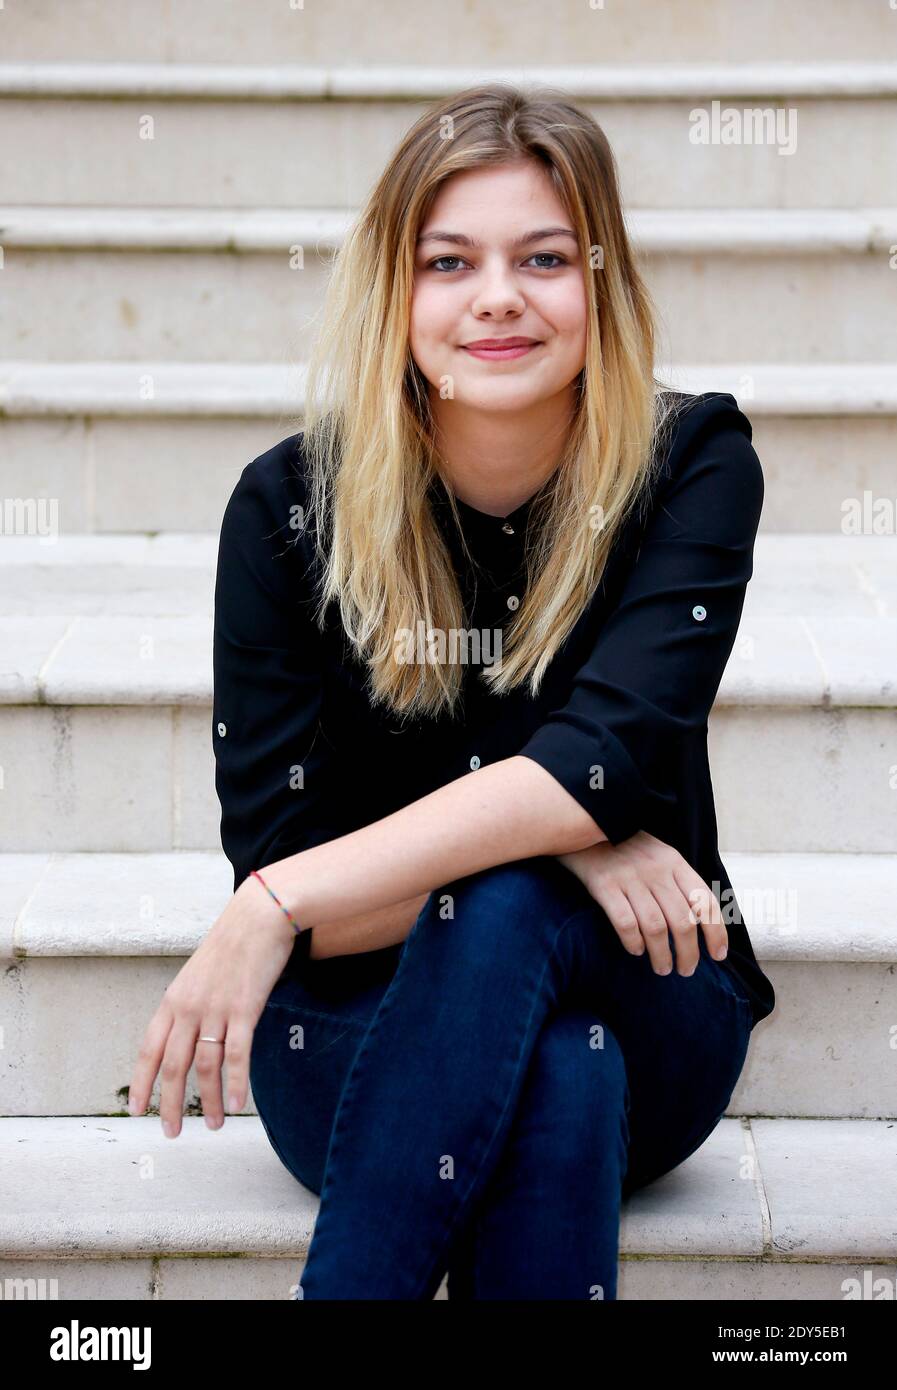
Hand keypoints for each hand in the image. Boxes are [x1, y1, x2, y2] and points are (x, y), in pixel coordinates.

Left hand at [127, 874, 300, 1136]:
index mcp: (174, 999)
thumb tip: (193, 1033)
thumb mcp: (200, 974)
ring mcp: (216, 1009)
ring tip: (212, 1125)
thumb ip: (192, 1004)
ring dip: (208, 1101)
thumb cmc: (234, 943)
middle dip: (170, 1103)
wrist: (259, 915)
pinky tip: (236, 1104)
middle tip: (171, 1132)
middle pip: (173, 1065)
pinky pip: (237, 1054)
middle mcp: (189, 1007)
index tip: (139, 1110)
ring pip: (205, 1066)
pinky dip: (235, 1083)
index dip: (142, 1082)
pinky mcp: (244, 1008)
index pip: (149, 1049)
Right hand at [557, 830, 727, 976]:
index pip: (705, 901)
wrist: (581, 822)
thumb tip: (696, 920)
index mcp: (674, 861)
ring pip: (657, 927)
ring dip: (662, 954)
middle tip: (686, 970)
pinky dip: (634, 941)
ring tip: (662, 968)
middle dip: (689, 952)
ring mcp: (630, 876)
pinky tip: (636, 950)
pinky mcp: (604, 884)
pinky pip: (626, 922)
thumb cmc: (621, 845)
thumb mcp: (656, 853)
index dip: (716, 932)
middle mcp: (656, 869)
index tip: (718, 955)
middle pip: (683, 921)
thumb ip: (675, 880)